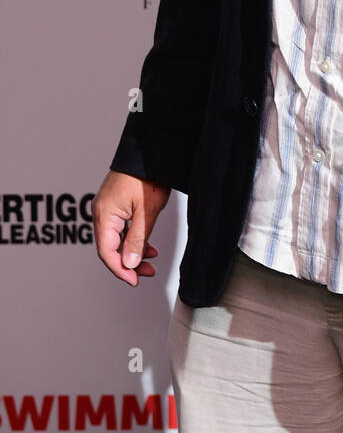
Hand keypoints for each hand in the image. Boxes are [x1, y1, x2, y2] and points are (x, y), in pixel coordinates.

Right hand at [92, 171, 170, 286]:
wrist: (150, 151)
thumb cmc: (147, 175)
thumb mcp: (146, 212)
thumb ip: (137, 240)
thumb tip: (129, 264)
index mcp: (104, 215)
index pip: (107, 252)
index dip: (120, 270)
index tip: (134, 280)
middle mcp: (101, 211)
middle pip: (110, 247)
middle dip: (129, 263)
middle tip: (147, 272)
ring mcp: (107, 207)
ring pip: (116, 239)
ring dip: (132, 251)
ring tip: (151, 259)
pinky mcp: (115, 203)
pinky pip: (120, 228)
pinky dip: (132, 238)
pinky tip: (147, 245)